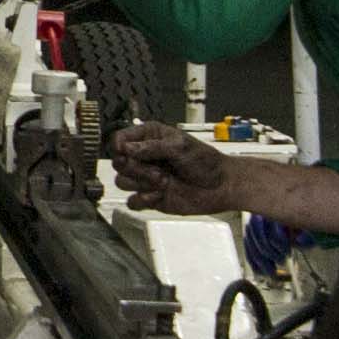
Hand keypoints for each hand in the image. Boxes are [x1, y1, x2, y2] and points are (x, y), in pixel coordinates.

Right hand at [107, 122, 245, 215]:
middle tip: (157, 170)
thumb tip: (127, 148)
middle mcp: (144, 157)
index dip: (119, 146)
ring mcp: (146, 178)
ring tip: (163, 182)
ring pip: (122, 182)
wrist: (220, 186)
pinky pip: (132, 201)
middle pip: (118, 162)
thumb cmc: (206, 162)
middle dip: (136, 168)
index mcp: (150, 137)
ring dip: (142, 183)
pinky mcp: (149, 197)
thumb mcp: (180, 146)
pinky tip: (159, 195)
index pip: (119, 139)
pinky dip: (143, 199)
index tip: (127, 152)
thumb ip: (152, 147)